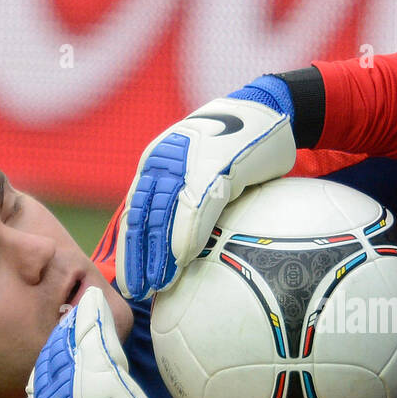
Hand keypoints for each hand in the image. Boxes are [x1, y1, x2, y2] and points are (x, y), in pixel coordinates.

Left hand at [115, 96, 296, 299]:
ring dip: (159, 254)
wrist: (267, 108)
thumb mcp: (202, 162)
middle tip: (136, 289)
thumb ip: (186, 191)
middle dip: (137, 257)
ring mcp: (189, 163)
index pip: (137, 212)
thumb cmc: (239, 142)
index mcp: (157, 161)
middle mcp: (165, 161)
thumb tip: (177, 233)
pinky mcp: (216, 167)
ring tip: (156, 284)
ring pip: (165, 215)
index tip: (129, 276)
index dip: (131, 247)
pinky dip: (186, 237)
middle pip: (144, 217)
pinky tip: (182, 261)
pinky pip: (195, 208)